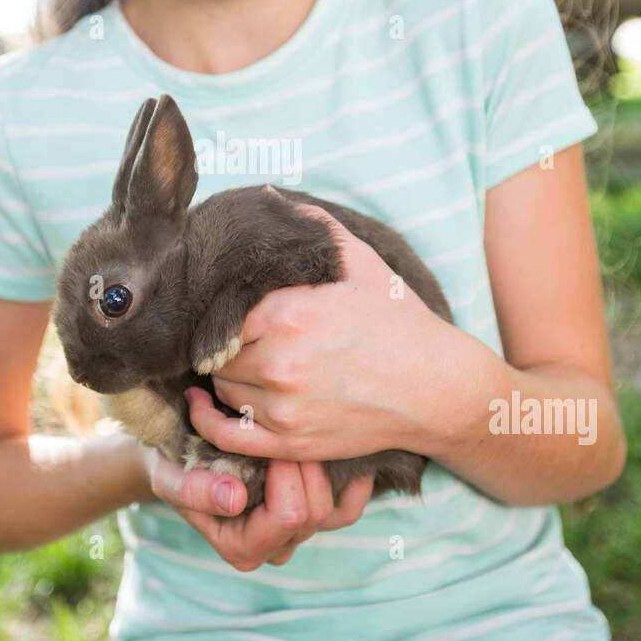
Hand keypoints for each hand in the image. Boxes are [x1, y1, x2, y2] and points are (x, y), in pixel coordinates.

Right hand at [137, 440, 374, 570]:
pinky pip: (348, 508)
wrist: (180, 455)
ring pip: (332, 510)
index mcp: (241, 548)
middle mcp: (273, 549)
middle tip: (288, 424)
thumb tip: (232, 499)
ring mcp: (295, 535)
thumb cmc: (172, 464)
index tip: (274, 433)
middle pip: (314, 513)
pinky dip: (351, 484)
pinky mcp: (312, 516)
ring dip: (322, 468)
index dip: (286, 472)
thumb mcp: (169, 474)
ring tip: (302, 432)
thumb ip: (192, 489)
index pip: (287, 516)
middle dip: (304, 465)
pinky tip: (344, 453)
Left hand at [185, 194, 462, 466]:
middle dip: (227, 342)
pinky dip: (207, 420)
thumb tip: (268, 196)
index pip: (222, 312)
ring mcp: (284, 409)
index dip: (225, 309)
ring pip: (222, 388)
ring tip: (245, 364)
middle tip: (246, 337)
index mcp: (290, 313)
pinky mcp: (292, 444)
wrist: (438, 388)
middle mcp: (280, 363)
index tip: (236, 308)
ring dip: (227, 375)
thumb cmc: (400, 323)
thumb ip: (314, 226)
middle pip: (217, 351)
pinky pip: (226, 435)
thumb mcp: (362, 263)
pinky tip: (202, 402)